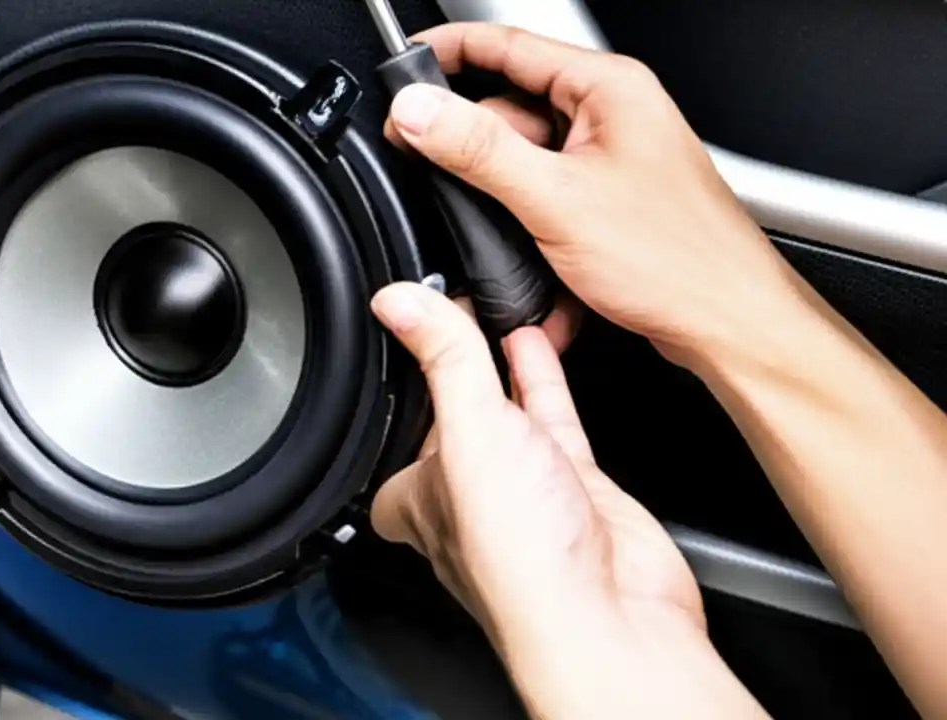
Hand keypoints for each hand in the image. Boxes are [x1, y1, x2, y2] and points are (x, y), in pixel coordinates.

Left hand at [369, 281, 764, 717]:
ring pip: (506, 408)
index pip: (397, 419)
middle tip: (464, 298)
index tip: (412, 313)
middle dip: (460, 356)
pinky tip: (539, 340)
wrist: (609, 614)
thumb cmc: (519, 558)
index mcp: (416, 493)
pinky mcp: (574, 486)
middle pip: (455, 408)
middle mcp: (466, 492)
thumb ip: (442, 360)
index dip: (403, 371)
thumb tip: (398, 303)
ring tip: (503, 305)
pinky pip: (552, 419)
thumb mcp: (468, 433)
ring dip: (504, 358)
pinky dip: (544, 378)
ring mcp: (523, 487)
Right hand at [385, 23, 802, 368]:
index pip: (509, 44)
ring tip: (489, 225)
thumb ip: (478, 149)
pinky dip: (521, 222)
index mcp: (608, 89)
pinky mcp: (603, 202)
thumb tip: (420, 110)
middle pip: (509, 107)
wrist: (725, 322)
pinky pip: (543, 196)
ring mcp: (608, 160)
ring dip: (496, 193)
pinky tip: (520, 254)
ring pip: (523, 158)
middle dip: (466, 139)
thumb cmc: (676, 259)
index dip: (448, 52)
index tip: (404, 68)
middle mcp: (611, 116)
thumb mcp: (555, 198)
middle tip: (422, 160)